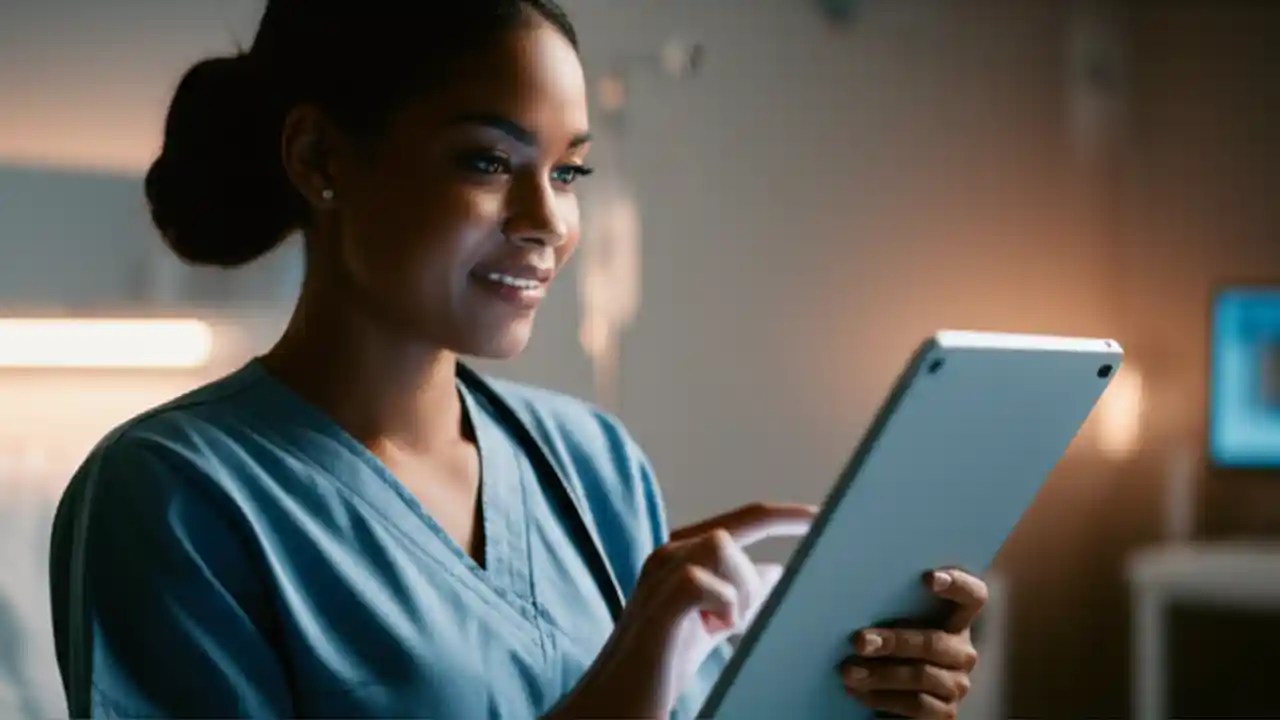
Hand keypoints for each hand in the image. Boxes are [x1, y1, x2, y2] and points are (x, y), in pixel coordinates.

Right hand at [547, 502, 816, 718]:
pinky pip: (706, 580)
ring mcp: (659, 573)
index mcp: (680, 554)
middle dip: (751, 578)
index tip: (827, 517)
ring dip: (737, 591)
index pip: (746, 518)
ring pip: (722, 546)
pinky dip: (721, 607)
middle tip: (731, 625)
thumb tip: (776, 571)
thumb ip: (740, 595)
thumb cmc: (660, 665)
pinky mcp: (659, 601)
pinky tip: (708, 632)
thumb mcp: (712, 624)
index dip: (787, 514)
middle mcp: (666, 553)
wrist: (617, 703)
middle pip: (737, 532)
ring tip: (719, 629)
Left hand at [838, 568, 986, 718]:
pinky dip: (882, 698)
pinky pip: (915, 705)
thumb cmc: (891, 650)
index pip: (973, 596)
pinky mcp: (945, 712)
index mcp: (957, 621)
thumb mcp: (894, 626)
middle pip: (934, 642)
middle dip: (893, 642)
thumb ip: (891, 611)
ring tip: (848, 672)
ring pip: (921, 675)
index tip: (928, 578)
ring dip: (880, 674)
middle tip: (858, 641)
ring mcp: (957, 683)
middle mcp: (963, 651)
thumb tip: (855, 599)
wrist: (896, 697)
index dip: (958, 584)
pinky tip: (859, 693)